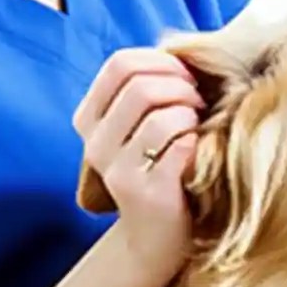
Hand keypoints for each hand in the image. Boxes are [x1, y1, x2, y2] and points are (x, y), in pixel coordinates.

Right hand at [72, 48, 204, 273]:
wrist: (157, 238)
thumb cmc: (160, 168)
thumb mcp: (140, 126)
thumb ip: (147, 88)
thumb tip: (180, 48)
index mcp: (89, 119)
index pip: (120, 64)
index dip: (161, 62)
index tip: (184, 77)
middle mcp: (94, 144)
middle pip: (141, 87)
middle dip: (181, 87)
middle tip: (198, 103)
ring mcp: (117, 170)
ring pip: (162, 116)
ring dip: (191, 115)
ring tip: (198, 127)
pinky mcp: (144, 192)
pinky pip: (180, 146)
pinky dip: (198, 142)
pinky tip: (198, 152)